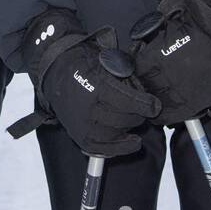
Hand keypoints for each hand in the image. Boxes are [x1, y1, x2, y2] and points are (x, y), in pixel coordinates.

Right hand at [20, 8, 161, 157]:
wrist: (55, 70)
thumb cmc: (83, 62)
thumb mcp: (107, 60)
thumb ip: (126, 75)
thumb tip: (145, 92)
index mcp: (97, 87)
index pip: (130, 102)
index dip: (147, 105)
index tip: (155, 106)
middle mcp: (90, 108)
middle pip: (126, 119)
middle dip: (139, 114)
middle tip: (143, 109)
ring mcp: (83, 124)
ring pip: (117, 133)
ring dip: (130, 127)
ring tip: (134, 119)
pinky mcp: (79, 135)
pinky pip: (103, 148)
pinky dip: (120, 147)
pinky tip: (132, 142)